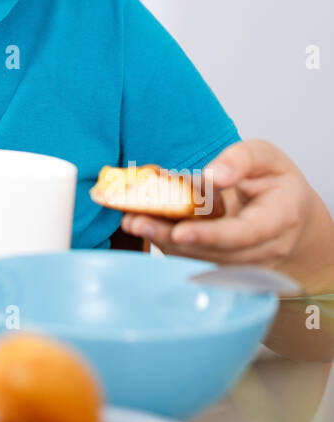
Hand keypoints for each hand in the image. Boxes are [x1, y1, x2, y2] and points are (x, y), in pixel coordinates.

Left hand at [120, 139, 333, 290]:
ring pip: (200, 258)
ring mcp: (244, 262)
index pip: (244, 234)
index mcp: (280, 219)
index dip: (211, 235)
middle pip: (214, 251)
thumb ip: (242, 159)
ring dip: (163, 241)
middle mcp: (263, 249)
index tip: (182, 231)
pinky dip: (167, 241)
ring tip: (131, 221)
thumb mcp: (267, 157)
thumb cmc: (277, 182)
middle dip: (173, 238)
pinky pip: (194, 256)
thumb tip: (216, 174)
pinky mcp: (224, 264)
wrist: (290, 214)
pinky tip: (142, 223)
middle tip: (137, 222)